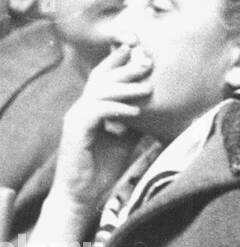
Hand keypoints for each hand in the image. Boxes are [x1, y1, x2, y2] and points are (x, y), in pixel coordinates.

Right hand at [48, 43, 151, 224]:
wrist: (82, 194)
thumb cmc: (101, 167)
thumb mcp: (125, 140)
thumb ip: (135, 122)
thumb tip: (158, 109)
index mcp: (91, 108)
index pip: (103, 78)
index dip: (119, 63)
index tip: (141, 52)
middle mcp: (81, 108)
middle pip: (101, 79)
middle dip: (126, 68)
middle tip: (148, 62)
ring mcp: (75, 118)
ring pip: (99, 92)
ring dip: (125, 88)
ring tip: (148, 89)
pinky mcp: (75, 131)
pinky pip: (95, 112)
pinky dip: (116, 109)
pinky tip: (135, 112)